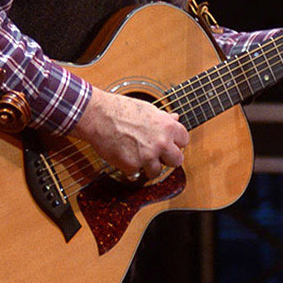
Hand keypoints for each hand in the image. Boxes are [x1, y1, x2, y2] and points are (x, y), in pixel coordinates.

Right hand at [72, 87, 188, 180]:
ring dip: (148, 167)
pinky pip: (135, 173)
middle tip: (155, 154)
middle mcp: (161, 143)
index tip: (167, 143)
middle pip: (177, 161)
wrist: (98, 116)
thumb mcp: (147, 109)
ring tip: (136, 157)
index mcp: (167, 127)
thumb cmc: (120, 109)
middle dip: (166, 159)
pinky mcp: (132, 165)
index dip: (175, 142)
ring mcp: (147, 156)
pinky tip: (123, 157)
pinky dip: (129, 168)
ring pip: (157, 172)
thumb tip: (176, 118)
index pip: (184, 141)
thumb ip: (163, 118)